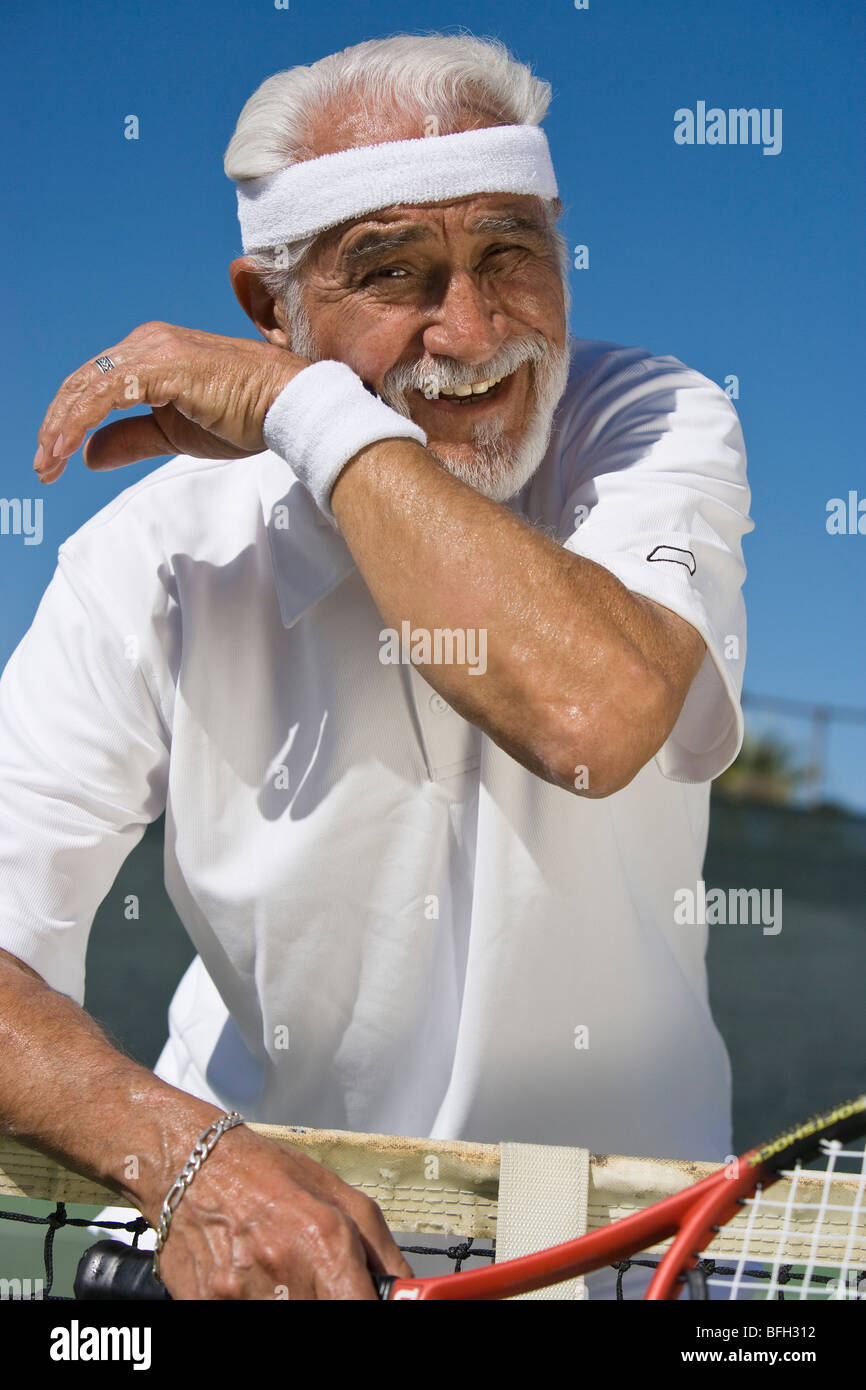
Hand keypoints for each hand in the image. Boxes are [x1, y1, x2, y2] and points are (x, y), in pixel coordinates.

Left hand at [32, 321, 310, 482]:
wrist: (287, 407)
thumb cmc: (243, 415)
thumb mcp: (174, 435)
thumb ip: (131, 439)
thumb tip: (89, 455)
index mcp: (150, 353)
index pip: (94, 385)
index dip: (67, 421)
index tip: (52, 460)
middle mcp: (147, 343)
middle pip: (82, 382)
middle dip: (55, 427)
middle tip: (41, 467)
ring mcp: (154, 351)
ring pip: (87, 386)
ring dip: (60, 428)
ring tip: (47, 464)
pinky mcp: (164, 367)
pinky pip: (107, 393)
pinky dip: (80, 421)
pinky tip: (66, 447)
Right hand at [146, 1122, 413, 1300]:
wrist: (189, 1164)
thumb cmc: (264, 1173)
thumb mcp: (337, 1193)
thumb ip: (380, 1248)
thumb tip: (406, 1289)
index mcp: (324, 1239)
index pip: (363, 1308)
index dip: (370, 1310)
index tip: (370, 1303)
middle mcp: (284, 1270)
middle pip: (326, 1318)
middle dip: (331, 1301)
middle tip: (322, 1283)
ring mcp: (241, 1293)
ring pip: (283, 1320)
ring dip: (293, 1303)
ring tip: (283, 1276)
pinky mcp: (206, 1304)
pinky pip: (244, 1317)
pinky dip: (257, 1303)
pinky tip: (252, 1280)